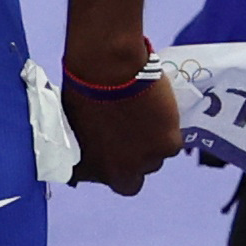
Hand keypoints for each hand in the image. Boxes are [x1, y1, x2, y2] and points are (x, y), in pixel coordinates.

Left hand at [63, 68, 182, 195]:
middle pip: (131, 178)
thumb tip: (90, 142)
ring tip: (143, 116)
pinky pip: (171, 143)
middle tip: (130, 136)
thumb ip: (86, 141)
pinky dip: (167, 130)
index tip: (110, 150)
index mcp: (91, 167)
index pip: (102, 179)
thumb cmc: (83, 86)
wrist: (108, 66)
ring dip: (150, 145)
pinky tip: (158, 111)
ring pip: (154, 160)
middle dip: (131, 163)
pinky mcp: (168, 145)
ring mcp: (146, 160)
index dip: (109, 166)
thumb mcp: (74, 121)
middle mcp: (119, 170)